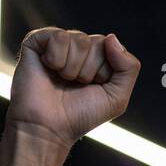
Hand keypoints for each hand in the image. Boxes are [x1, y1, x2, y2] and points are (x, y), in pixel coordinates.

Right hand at [5, 28, 139, 147]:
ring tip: (61, 81)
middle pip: (97, 42)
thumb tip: (111, 38)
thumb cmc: (79, 116)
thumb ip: (129, 67)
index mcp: (95, 58)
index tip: (91, 88)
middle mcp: (77, 49)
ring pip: (80, 40)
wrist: (48, 128)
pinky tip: (49, 69)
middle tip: (73, 86)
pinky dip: (56, 59)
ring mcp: (56, 44)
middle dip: (89, 70)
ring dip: (73, 68)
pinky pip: (59, 37)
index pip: (112, 47)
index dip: (104, 71)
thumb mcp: (117, 97)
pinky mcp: (36, 41)